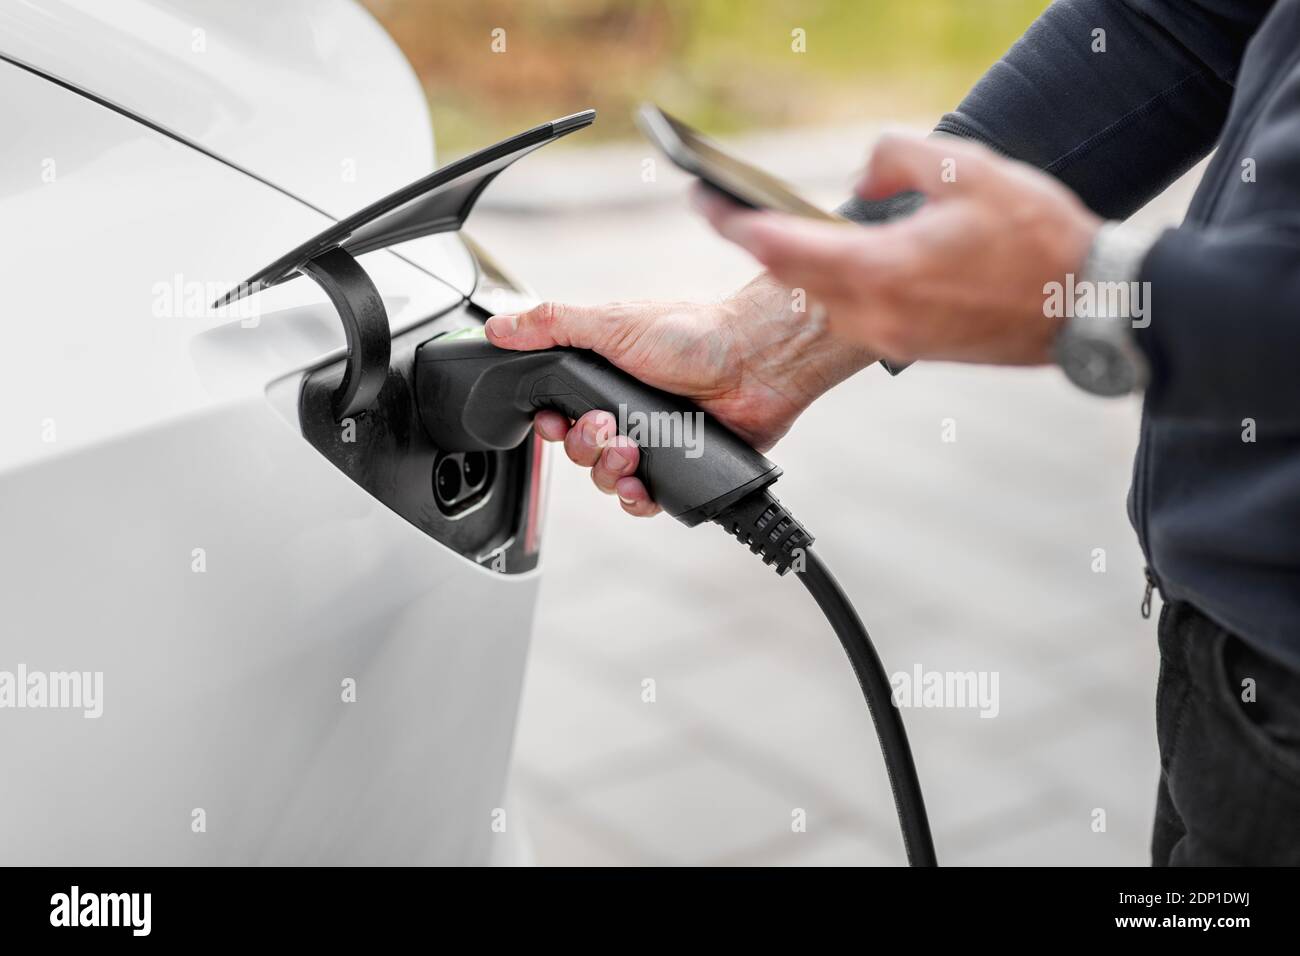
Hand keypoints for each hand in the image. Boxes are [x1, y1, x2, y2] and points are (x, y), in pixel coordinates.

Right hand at [484, 278, 873, 515]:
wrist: (756, 361)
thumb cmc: (693, 333)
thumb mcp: (611, 323)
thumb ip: (551, 325)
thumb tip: (499, 326)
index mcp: (605, 377)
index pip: (559, 413)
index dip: (550, 424)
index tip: (554, 421)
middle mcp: (627, 411)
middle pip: (580, 451)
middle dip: (584, 446)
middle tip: (606, 427)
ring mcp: (654, 442)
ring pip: (607, 478)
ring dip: (608, 470)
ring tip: (630, 449)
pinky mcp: (680, 469)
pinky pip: (644, 500)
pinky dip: (635, 499)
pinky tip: (639, 486)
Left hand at [693, 133, 1102, 364]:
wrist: (1087, 307)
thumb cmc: (1035, 238)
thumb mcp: (965, 169)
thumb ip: (894, 159)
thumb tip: (858, 179)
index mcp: (879, 270)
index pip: (780, 247)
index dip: (733, 222)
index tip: (704, 202)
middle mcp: (873, 313)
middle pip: (788, 277)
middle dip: (755, 242)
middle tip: (728, 212)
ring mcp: (888, 337)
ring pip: (818, 297)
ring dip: (797, 265)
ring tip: (783, 229)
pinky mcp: (907, 348)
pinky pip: (851, 312)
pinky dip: (833, 283)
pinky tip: (842, 258)